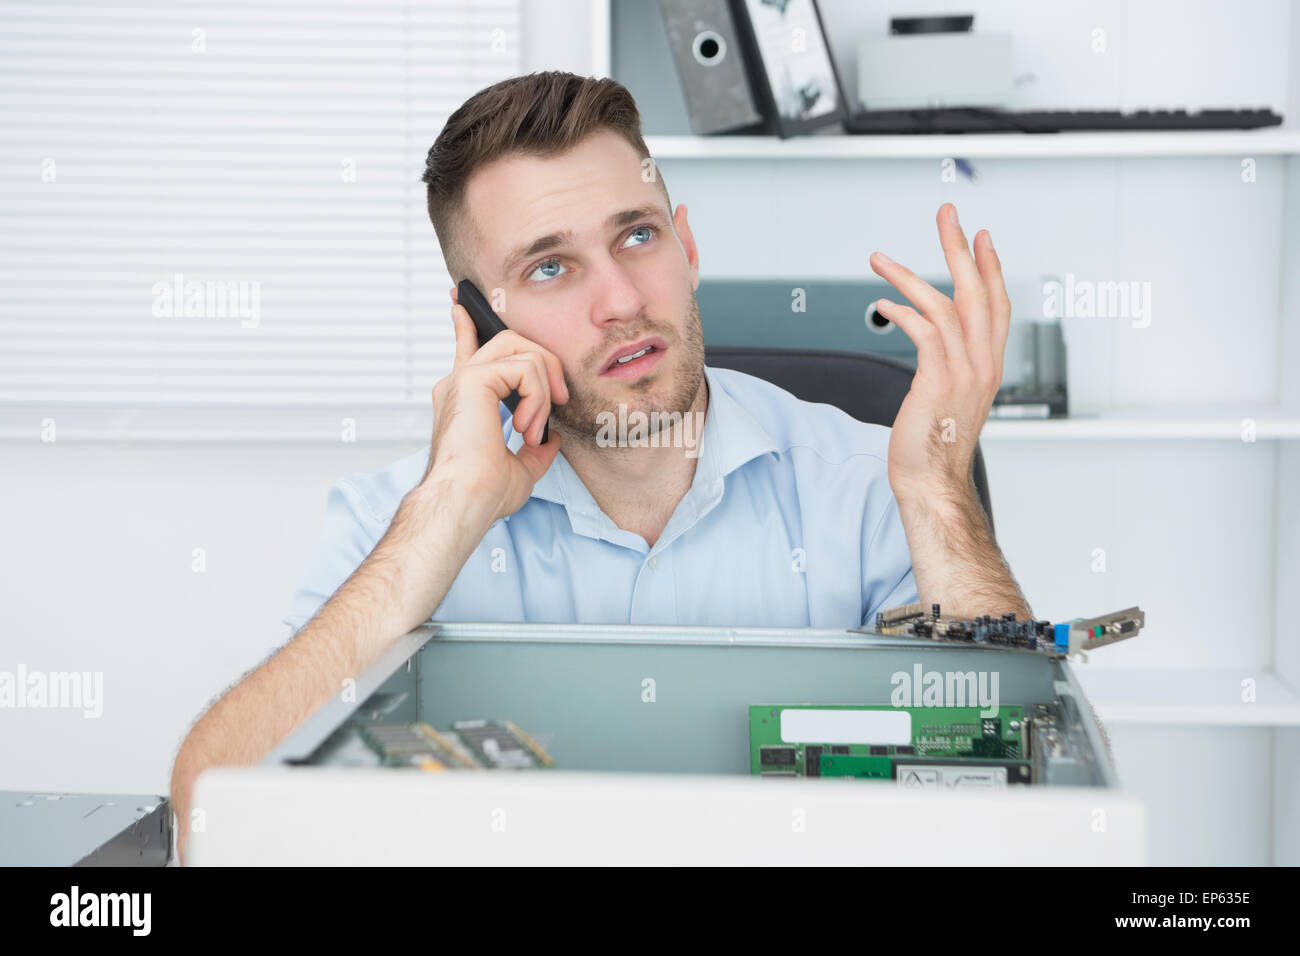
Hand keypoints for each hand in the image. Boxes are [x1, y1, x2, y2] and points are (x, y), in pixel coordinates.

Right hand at [418, 296, 568, 525]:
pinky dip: (536, 398)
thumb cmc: (483, 494)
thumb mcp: (521, 469)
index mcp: (464, 400)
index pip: (467, 349)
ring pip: (522, 349)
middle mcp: (459, 383)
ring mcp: (464, 378)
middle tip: (559, 400)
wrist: (465, 502)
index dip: (467, 325)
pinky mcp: (473, 378)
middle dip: (544, 361)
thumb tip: (552, 440)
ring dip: (542, 390)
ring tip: (532, 428)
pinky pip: (524, 367)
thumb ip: (536, 450)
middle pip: (508, 339)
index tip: (461, 306)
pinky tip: (525, 427)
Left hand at [869, 203, 1009, 507]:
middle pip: (978, 292)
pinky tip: (882, 305)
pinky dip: (903, 313)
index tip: (982, 238)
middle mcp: (982, 364)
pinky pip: (924, 332)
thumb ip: (948, 365)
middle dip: (960, 249)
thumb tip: (933, 342)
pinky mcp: (937, 381)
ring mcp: (963, 372)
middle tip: (947, 215)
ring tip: (881, 259)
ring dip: (911, 276)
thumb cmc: (933, 445)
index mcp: (989, 365)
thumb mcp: (948, 397)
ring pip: (947, 306)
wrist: (931, 482)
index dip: (991, 268)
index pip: (997, 305)